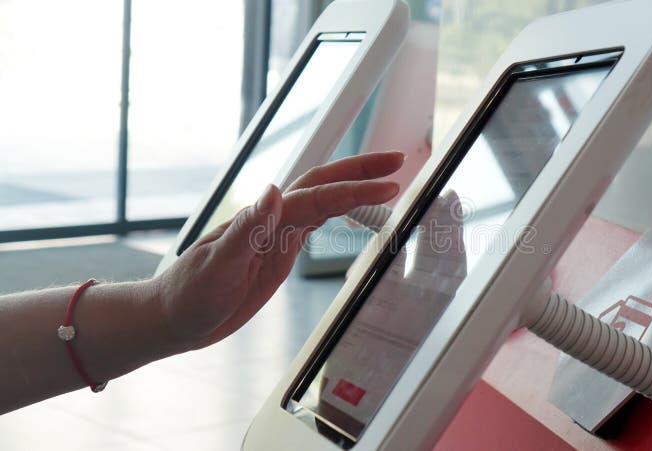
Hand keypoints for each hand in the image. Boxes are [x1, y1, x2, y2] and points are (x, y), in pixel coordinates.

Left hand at [154, 151, 403, 350]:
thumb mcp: (217, 266)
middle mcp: (273, 220)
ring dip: (354, 187)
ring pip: (323, 200)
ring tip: (386, 181)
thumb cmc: (189, 294)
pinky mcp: (279, 252)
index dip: (355, 188)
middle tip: (398, 160)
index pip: (318, 196)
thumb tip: (274, 189)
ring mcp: (277, 234)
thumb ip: (247, 229)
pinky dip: (338, 211)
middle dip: (361, 169)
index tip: (389, 185)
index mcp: (263, 220)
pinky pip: (315, 223)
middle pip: (323, 183)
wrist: (174, 317)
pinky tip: (351, 210)